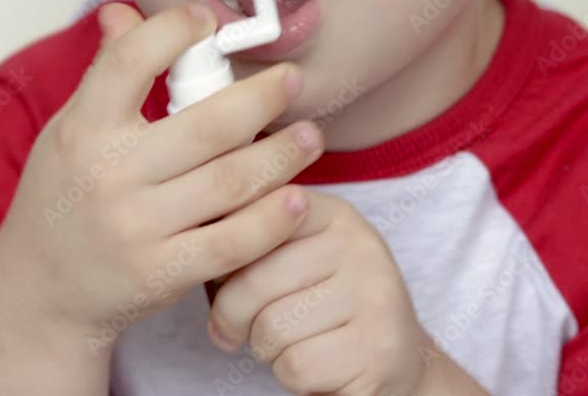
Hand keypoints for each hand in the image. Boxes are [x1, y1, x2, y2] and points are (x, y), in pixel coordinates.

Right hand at [0, 2, 324, 342]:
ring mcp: (137, 228)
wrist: (40, 291)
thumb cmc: (59, 204)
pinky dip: (270, 221)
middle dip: (261, 97)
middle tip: (290, 78)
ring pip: (230, 182)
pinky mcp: (161, 274)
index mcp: (83, 130)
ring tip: (309, 136)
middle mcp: (109, 175)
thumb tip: (122, 13)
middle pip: (207, 126)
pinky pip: (231, 243)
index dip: (174, 31)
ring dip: (281, 156)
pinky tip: (295, 200)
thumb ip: (104, 75)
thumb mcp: (69, 131)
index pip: (130, 61)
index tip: (205, 20)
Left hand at [207, 191, 487, 395]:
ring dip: (265, 349)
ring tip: (286, 342)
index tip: (223, 278)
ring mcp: (375, 294)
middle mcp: (359, 244)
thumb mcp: (287, 259)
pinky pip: (297, 366)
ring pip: (272, 328)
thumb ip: (247, 240)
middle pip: (253, 281)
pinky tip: (314, 364)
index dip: (223, 261)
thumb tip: (194, 245)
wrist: (393, 359)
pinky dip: (292, 376)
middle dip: (233, 317)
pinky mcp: (378, 347)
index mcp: (330, 213)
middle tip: (238, 329)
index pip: (251, 222)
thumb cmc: (316, 306)